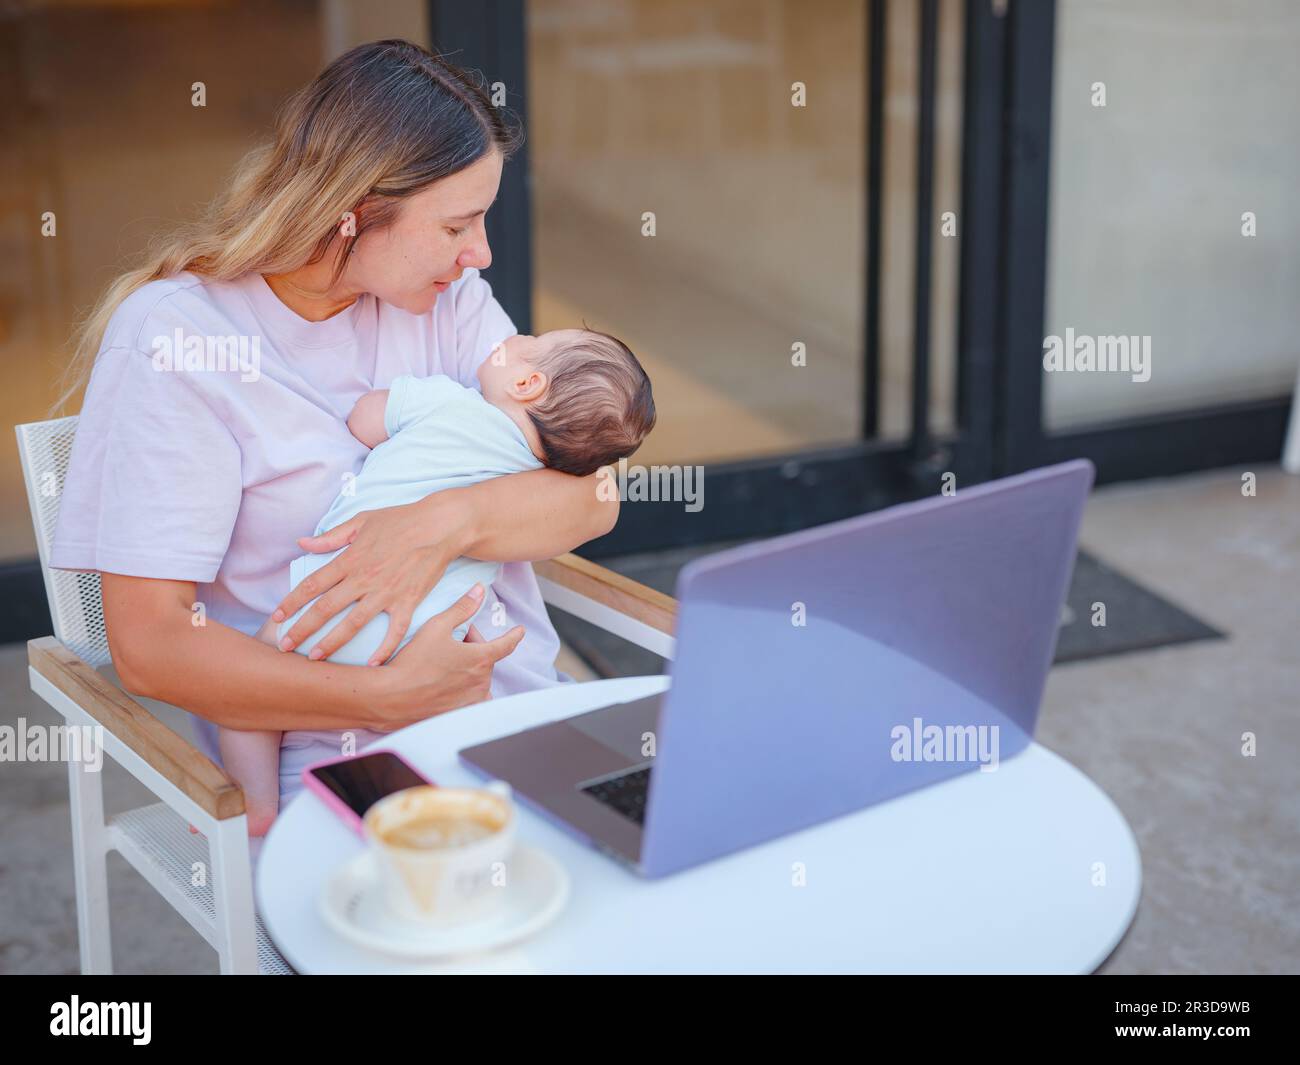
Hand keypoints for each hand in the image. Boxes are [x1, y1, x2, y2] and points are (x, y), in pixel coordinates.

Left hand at [272, 492, 471, 664]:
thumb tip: (303, 542)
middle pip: (325, 608)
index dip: (292, 602)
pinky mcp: (408, 601)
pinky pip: (394, 630)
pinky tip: (372, 664)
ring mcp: (386, 592)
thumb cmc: (401, 520)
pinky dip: (384, 649)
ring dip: (331, 643)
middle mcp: (364, 578)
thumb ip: (331, 536)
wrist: (439, 525)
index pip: (312, 584)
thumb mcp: (361, 521)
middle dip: (301, 629)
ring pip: (352, 624)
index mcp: (350, 559)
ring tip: (315, 658)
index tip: (277, 617)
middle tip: (284, 645)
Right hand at [366, 585, 524, 729]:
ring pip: (478, 679)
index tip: (520, 631)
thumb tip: (480, 590)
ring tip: (445, 665)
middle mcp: (481, 682)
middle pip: (485, 659)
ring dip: (469, 670)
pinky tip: (449, 687)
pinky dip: (465, 692)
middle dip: (471, 648)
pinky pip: (471, 700)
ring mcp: (471, 701)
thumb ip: (462, 608)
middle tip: (447, 643)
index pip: (506, 644)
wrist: (391, 697)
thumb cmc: (413, 660)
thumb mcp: (437, 626)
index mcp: (481, 659)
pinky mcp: (459, 715)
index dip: (513, 635)